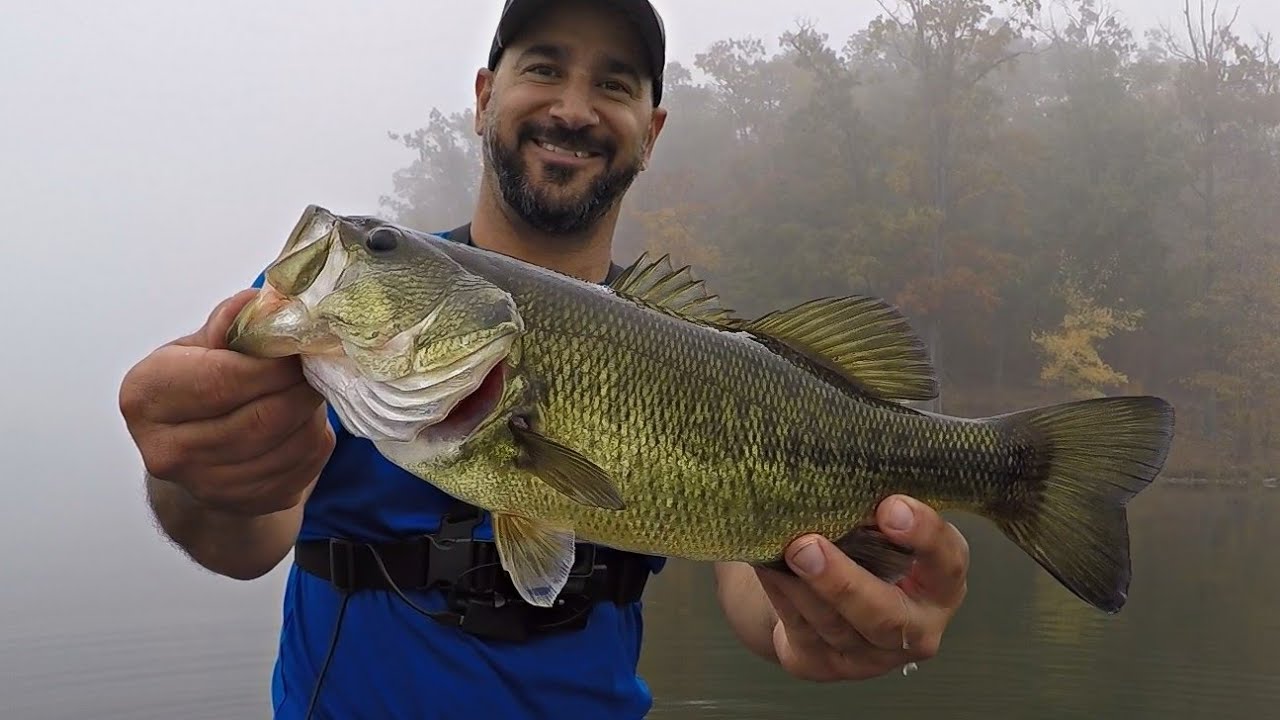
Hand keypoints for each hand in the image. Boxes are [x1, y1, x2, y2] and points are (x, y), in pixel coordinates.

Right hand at [119, 289, 334, 516]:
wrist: (193, 452)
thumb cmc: (196, 387)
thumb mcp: (197, 347)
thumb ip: (230, 324)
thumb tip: (266, 304)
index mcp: (146, 396)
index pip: (221, 379)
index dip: (271, 363)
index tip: (298, 347)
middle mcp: (167, 449)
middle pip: (260, 418)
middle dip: (300, 388)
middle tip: (317, 367)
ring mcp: (206, 486)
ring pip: (288, 445)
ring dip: (312, 414)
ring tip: (311, 391)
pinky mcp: (245, 503)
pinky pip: (302, 467)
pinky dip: (315, 441)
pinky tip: (306, 423)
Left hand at [755, 495, 968, 681]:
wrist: (834, 600)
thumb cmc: (869, 550)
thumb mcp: (886, 528)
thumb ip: (879, 510)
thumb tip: (841, 470)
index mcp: (941, 585)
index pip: (947, 563)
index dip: (923, 536)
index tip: (890, 506)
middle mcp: (915, 630)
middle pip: (885, 616)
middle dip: (843, 582)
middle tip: (806, 545)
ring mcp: (871, 658)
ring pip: (833, 626)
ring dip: (800, 586)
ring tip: (776, 550)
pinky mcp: (825, 667)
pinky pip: (800, 632)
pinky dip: (780, 595)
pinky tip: (766, 567)